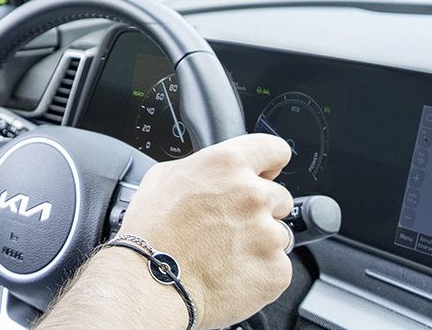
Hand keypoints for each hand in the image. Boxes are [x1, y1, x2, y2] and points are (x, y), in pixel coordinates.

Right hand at [118, 133, 293, 329]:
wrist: (151, 282)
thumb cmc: (151, 232)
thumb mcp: (163, 177)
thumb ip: (201, 168)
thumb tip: (214, 171)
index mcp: (226, 165)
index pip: (275, 150)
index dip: (268, 164)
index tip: (264, 174)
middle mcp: (253, 194)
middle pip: (279, 196)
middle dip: (259, 209)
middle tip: (229, 224)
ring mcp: (268, 233)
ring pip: (279, 233)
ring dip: (260, 241)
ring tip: (225, 252)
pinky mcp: (276, 269)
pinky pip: (277, 265)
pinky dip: (259, 269)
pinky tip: (231, 271)